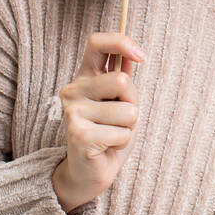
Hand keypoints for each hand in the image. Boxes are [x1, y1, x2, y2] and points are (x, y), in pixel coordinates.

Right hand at [52, 31, 144, 212]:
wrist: (89, 172)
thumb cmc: (108, 135)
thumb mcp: (120, 103)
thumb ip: (123, 79)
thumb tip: (134, 54)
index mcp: (84, 78)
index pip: (97, 43)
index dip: (121, 42)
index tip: (141, 56)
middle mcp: (73, 90)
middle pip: (122, 81)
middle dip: (132, 103)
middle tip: (120, 119)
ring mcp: (73, 112)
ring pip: (127, 111)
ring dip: (128, 127)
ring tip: (112, 135)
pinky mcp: (79, 135)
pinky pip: (122, 133)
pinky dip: (122, 142)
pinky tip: (106, 147)